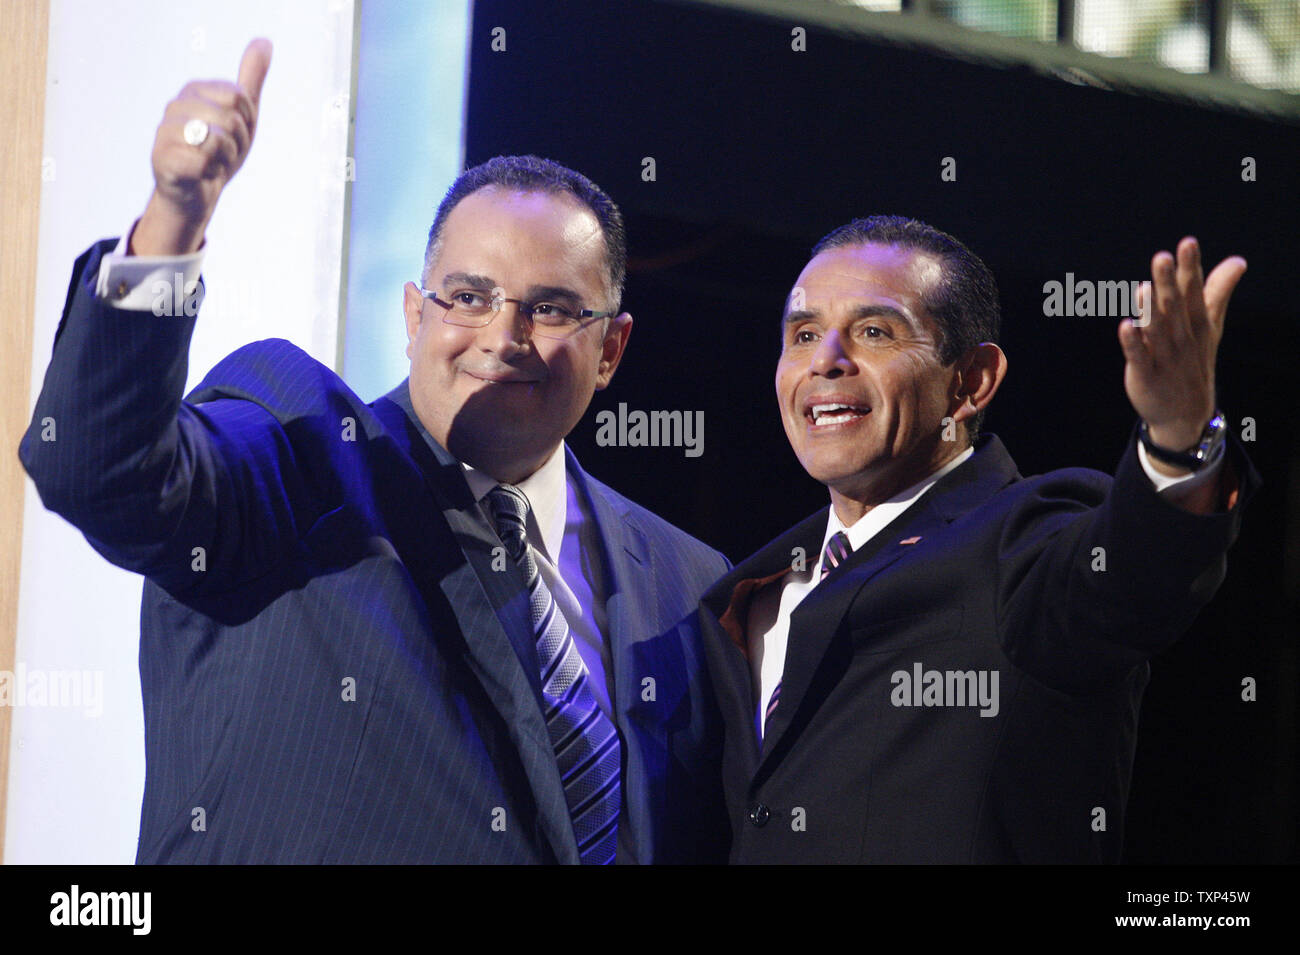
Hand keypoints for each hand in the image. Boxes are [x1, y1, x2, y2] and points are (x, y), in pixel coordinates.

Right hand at [131, 38, 271, 255]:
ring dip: (225, 160)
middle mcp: (175, 106)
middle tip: (224, 154)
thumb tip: (265, 42)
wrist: (199, 191)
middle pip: (231, 118)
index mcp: (194, 90)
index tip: (234, 134)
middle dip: (238, 143)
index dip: (246, 123)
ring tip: (212, 164)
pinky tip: (201, 175)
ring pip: (218, 140)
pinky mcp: (161, 158)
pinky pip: (203, 161)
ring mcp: (164, 131)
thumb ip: (251, 78)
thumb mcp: (243, 114)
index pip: (240, 98)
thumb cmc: (220, 151)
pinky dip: (210, 174)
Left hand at [1119, 237, 1245, 455]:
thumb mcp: (1210, 326)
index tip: (1187, 243)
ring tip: (1143, 288)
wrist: (1186, 414)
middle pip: (1174, 307)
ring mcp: (1164, 357)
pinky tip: (1124, 325)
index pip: (1194, 291)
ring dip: (1149, 310)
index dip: (1190, 267)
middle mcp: (1182, 338)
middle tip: (1162, 257)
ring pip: (1156, 331)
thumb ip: (1217, 291)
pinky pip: (1139, 356)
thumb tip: (1238, 261)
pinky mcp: (1146, 375)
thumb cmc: (1194, 360)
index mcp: (1197, 324)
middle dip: (1169, 283)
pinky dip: (1132, 342)